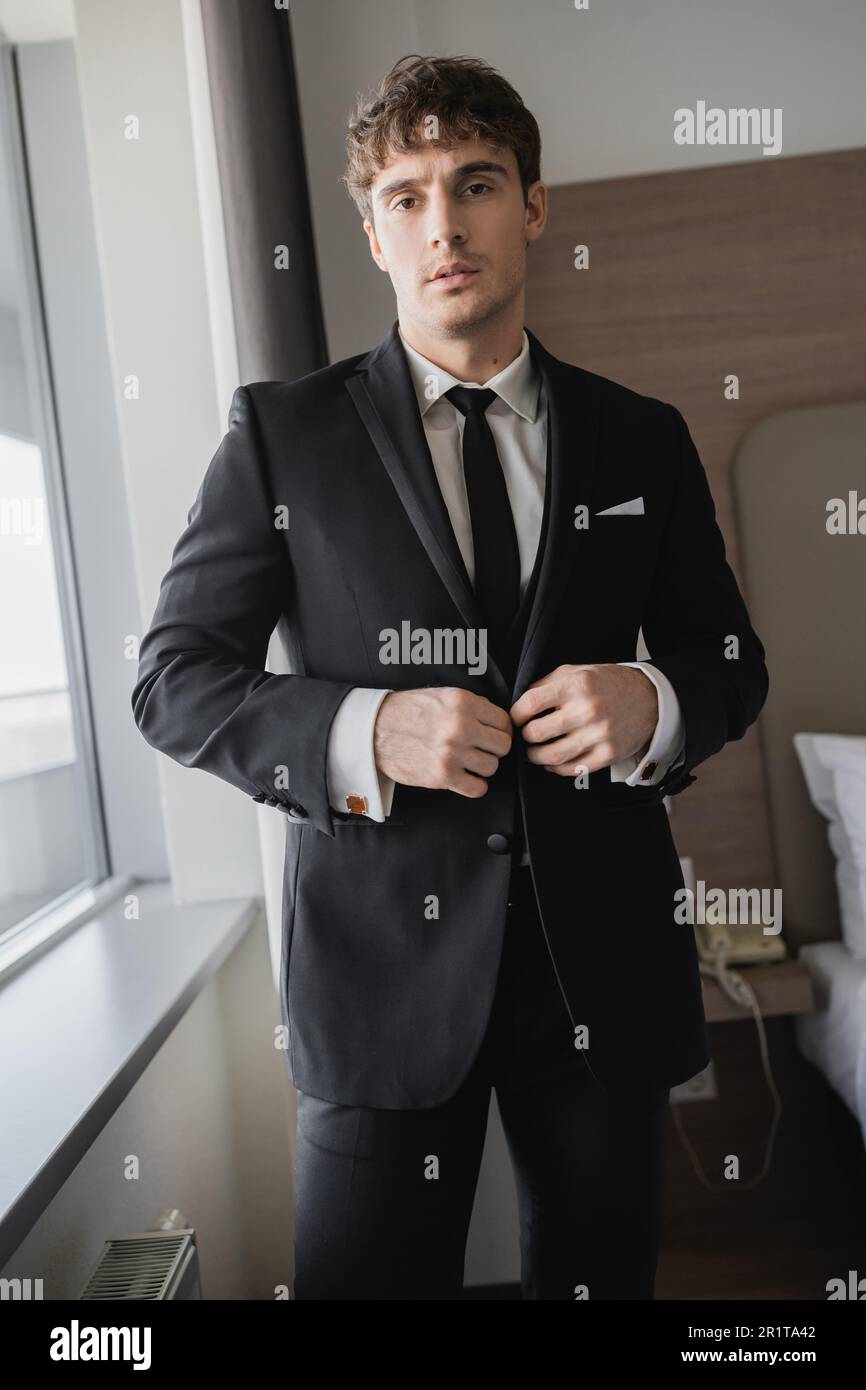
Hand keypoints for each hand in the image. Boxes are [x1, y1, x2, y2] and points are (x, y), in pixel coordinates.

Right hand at [373, 687, 511, 796]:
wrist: (374, 730)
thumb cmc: (407, 712)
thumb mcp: (442, 696)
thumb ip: (471, 706)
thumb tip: (496, 720)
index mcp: (463, 703)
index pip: (504, 721)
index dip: (500, 730)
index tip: (491, 735)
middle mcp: (460, 726)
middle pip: (502, 746)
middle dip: (493, 749)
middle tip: (480, 749)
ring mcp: (452, 753)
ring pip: (491, 767)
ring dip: (482, 767)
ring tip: (467, 762)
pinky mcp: (443, 776)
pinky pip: (477, 788)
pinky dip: (473, 785)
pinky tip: (463, 777)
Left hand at [509, 664, 656, 776]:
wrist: (650, 698)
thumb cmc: (610, 683)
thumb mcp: (578, 671)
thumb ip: (548, 683)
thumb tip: (521, 701)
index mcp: (576, 685)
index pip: (530, 704)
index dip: (516, 714)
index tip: (516, 718)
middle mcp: (587, 710)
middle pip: (536, 733)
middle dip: (525, 736)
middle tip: (526, 736)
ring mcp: (598, 734)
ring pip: (551, 756)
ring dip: (536, 757)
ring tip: (534, 752)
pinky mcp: (608, 754)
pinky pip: (572, 768)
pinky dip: (556, 768)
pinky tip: (553, 762)